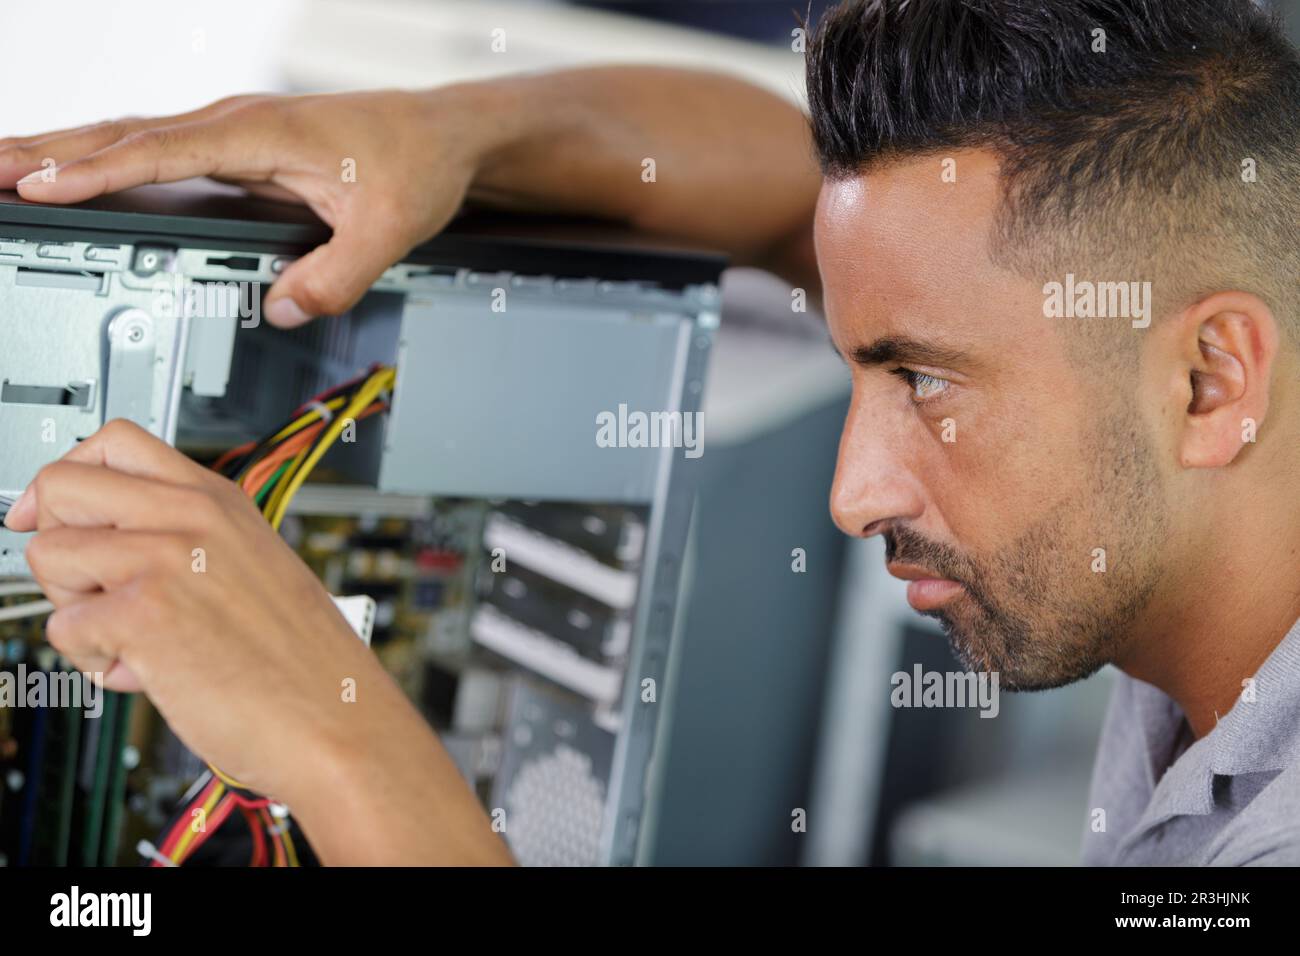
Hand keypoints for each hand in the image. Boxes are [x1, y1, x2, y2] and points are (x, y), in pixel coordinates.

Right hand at [0, 90, 480, 326]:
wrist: (442, 137)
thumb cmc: (416, 164)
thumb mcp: (387, 230)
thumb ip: (335, 274)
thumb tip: (282, 308)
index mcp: (261, 133)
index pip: (161, 151)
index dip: (98, 171)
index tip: (41, 185)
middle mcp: (237, 124)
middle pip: (124, 133)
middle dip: (49, 148)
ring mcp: (233, 134)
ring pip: (133, 138)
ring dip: (66, 150)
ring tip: (5, 168)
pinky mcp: (239, 150)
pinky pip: (157, 152)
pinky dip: (108, 161)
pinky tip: (80, 176)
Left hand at [4, 420, 509, 863]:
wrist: (336, 717)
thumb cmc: (305, 663)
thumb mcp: (255, 566)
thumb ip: (190, 538)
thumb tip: (107, 540)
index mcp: (221, 500)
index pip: (114, 443)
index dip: (67, 477)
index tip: (49, 511)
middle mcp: (193, 517)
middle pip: (61, 485)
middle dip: (54, 539)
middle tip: (90, 586)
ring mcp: (168, 558)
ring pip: (49, 556)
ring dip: (74, 607)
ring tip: (130, 638)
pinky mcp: (144, 613)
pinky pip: (64, 628)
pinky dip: (95, 662)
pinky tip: (150, 671)